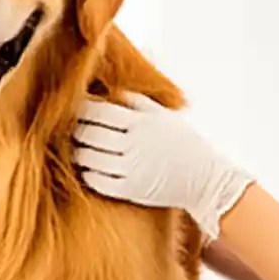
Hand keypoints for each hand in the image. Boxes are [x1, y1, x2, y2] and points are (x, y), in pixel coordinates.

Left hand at [73, 93, 252, 239]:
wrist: (206, 178)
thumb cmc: (182, 142)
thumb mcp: (163, 115)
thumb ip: (135, 101)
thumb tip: (107, 88)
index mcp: (140, 122)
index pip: (97, 112)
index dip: (80, 111)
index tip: (74, 111)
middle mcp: (134, 145)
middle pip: (89, 135)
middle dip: (76, 132)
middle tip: (72, 131)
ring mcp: (131, 169)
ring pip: (88, 159)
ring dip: (78, 154)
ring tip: (78, 150)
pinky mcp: (131, 190)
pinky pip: (97, 181)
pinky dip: (88, 174)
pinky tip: (90, 169)